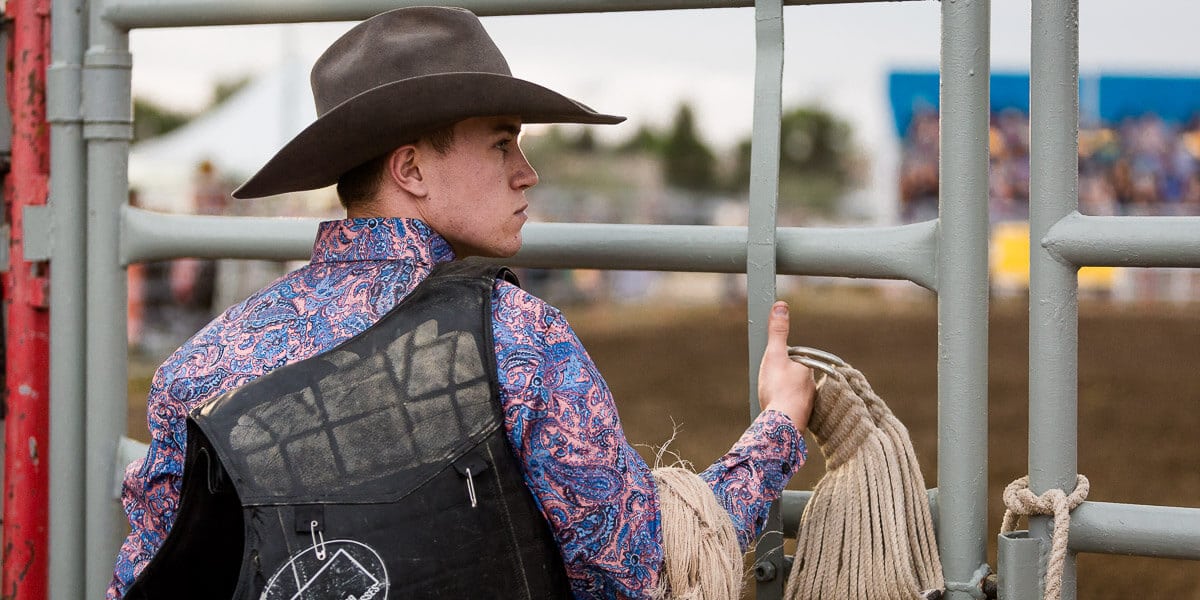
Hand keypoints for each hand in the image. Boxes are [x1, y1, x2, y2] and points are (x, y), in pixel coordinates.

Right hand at [757, 301, 815, 429]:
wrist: (782, 425)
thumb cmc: (778, 389)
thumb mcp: (774, 355)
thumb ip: (777, 332)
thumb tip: (781, 306)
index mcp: (807, 367)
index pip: (793, 358)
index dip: (779, 361)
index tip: (771, 370)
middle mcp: (813, 384)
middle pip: (793, 375)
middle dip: (782, 378)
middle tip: (769, 385)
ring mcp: (810, 401)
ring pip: (794, 392)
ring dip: (784, 394)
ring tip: (772, 400)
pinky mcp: (805, 416)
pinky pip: (794, 407)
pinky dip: (787, 407)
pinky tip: (778, 412)